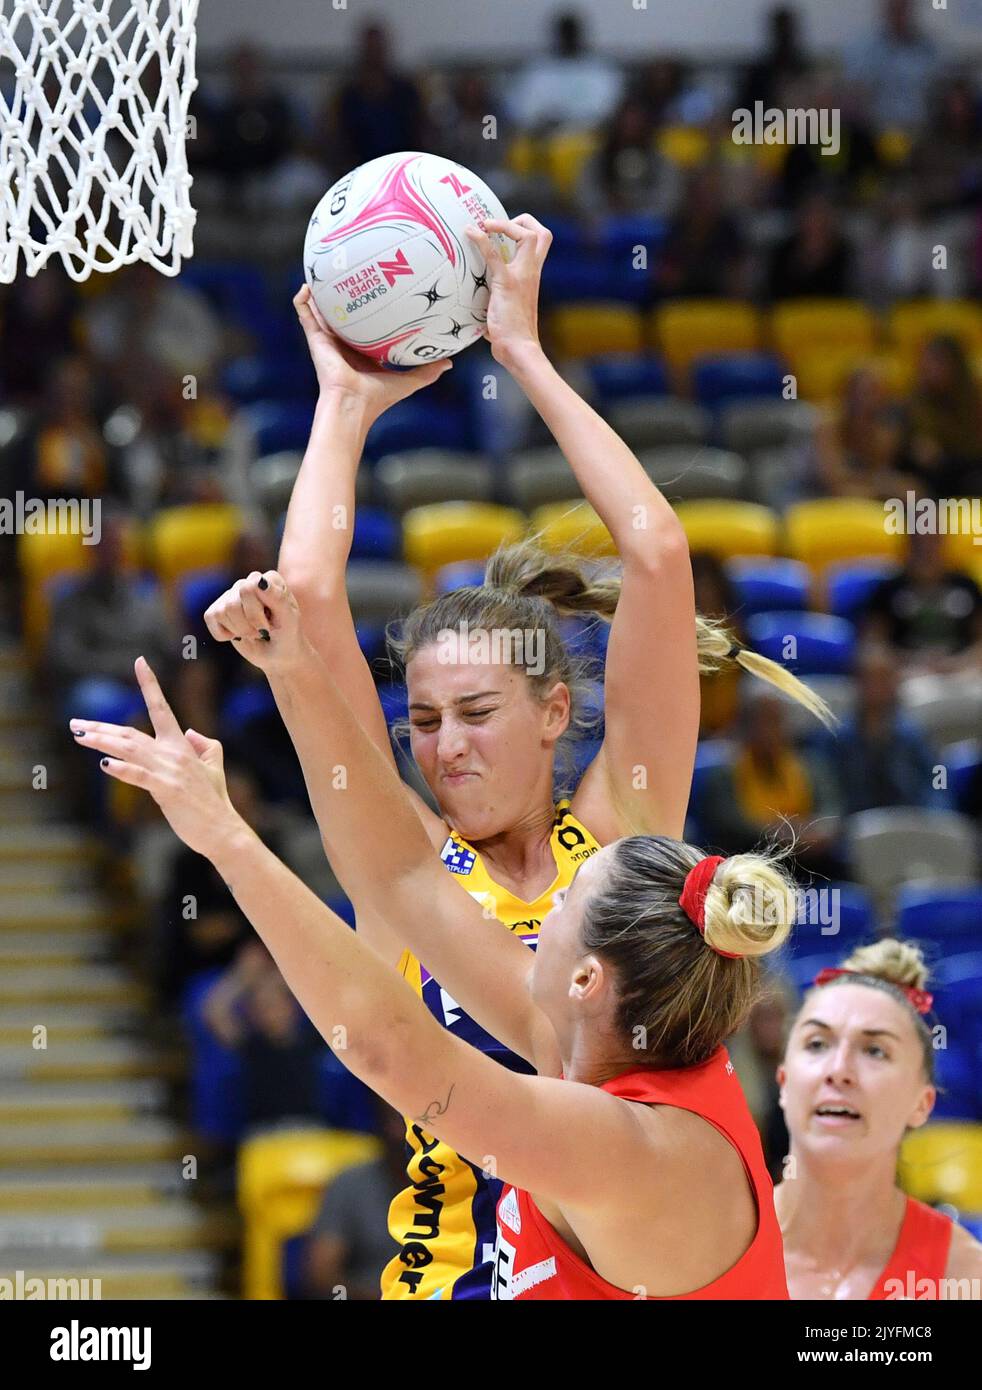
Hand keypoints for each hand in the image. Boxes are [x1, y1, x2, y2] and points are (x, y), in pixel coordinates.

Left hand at [69, 657, 243, 860]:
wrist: (222, 828)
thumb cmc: (214, 800)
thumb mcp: (214, 765)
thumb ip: (203, 744)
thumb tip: (190, 731)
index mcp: (182, 745)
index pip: (162, 708)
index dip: (150, 684)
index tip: (139, 662)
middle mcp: (173, 753)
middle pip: (130, 733)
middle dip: (100, 727)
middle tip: (75, 724)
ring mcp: (169, 771)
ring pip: (130, 749)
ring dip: (102, 742)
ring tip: (79, 736)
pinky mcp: (167, 790)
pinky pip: (140, 776)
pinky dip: (122, 769)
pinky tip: (105, 764)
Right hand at [204, 570, 310, 674]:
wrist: (278, 655)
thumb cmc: (287, 635)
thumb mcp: (288, 620)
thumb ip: (277, 599)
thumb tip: (258, 581)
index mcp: (270, 579)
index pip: (250, 588)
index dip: (257, 614)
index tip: (271, 625)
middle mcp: (249, 582)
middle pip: (233, 602)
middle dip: (248, 624)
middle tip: (262, 631)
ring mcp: (232, 595)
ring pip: (222, 611)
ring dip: (240, 631)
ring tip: (253, 633)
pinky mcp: (217, 609)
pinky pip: (211, 617)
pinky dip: (225, 634)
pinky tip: (238, 634)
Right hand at [293, 285, 450, 419]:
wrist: (353, 404)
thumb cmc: (378, 398)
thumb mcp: (408, 380)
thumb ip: (427, 371)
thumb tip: (449, 362)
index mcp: (361, 352)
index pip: (362, 327)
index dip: (367, 310)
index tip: (374, 290)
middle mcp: (343, 344)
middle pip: (341, 315)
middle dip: (342, 296)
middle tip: (348, 273)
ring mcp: (327, 341)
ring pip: (320, 311)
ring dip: (319, 293)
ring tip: (321, 272)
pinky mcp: (315, 340)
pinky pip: (305, 315)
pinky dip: (302, 301)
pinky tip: (306, 286)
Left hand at [464, 214, 550, 363]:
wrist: (518, 349)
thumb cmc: (511, 336)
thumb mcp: (506, 311)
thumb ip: (499, 304)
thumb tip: (482, 318)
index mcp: (533, 276)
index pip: (541, 243)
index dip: (524, 229)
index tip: (501, 232)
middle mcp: (531, 272)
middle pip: (543, 234)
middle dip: (523, 220)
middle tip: (499, 225)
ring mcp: (521, 276)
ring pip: (528, 236)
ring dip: (505, 224)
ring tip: (484, 225)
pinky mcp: (506, 284)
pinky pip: (494, 255)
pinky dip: (481, 240)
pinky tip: (469, 233)